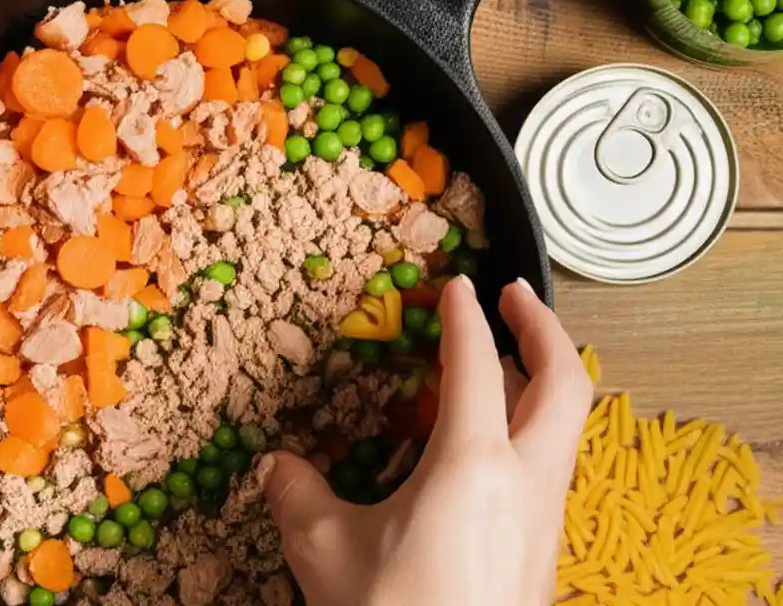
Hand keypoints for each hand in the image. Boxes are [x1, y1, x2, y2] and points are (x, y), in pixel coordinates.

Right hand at [259, 276, 591, 605]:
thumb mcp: (324, 552)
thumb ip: (297, 495)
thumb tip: (276, 467)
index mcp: (473, 465)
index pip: (476, 365)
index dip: (464, 317)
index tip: (456, 286)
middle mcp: (525, 483)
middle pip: (563, 384)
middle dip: (543, 328)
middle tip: (513, 297)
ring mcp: (544, 520)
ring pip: (564, 428)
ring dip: (543, 380)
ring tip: (504, 365)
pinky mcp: (542, 554)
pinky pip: (549, 468)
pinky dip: (530, 431)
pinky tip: (490, 449)